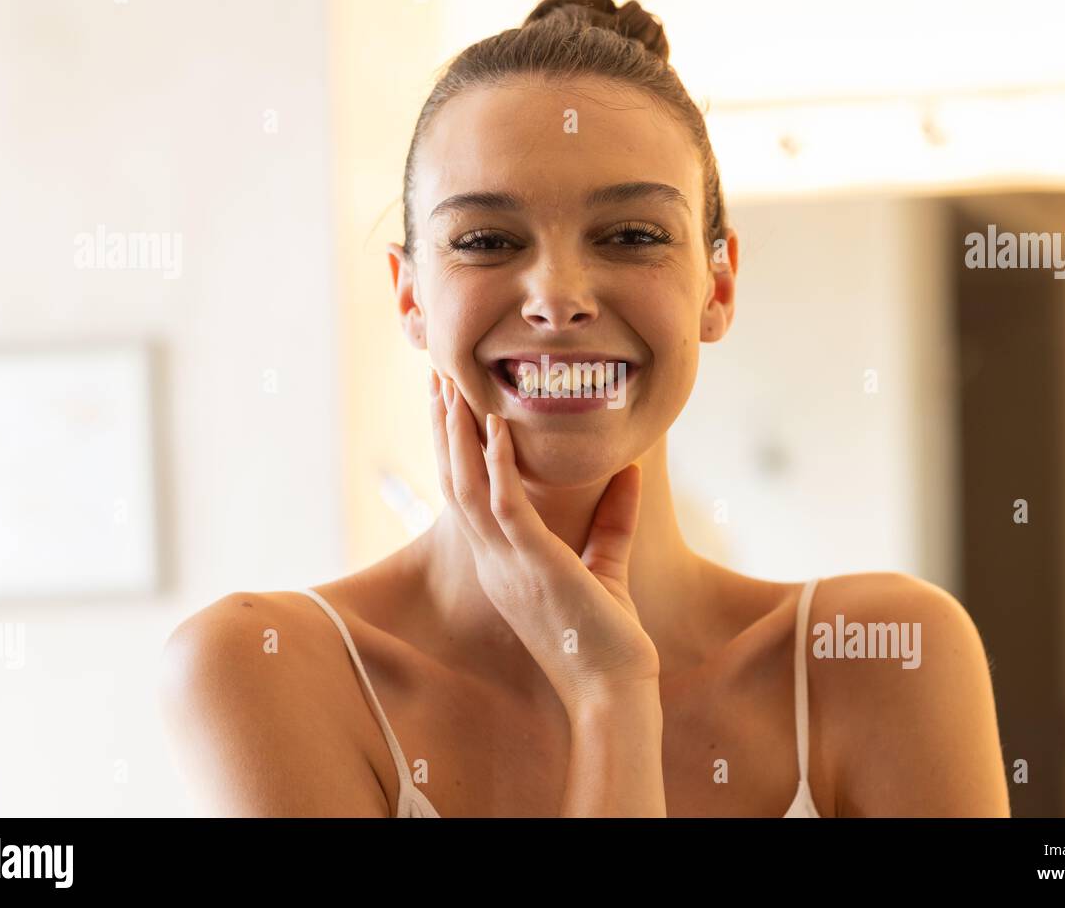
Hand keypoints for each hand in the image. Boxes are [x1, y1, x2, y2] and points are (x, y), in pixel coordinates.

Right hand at [428, 369, 659, 712]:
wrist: (614, 690)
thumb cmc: (609, 638)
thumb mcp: (607, 566)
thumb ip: (614, 518)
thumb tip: (628, 470)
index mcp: (501, 561)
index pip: (464, 492)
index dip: (451, 444)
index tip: (450, 400)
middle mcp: (493, 560)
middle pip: (452, 480)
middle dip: (442, 426)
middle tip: (436, 375)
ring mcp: (508, 564)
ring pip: (465, 486)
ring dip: (456, 433)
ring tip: (451, 384)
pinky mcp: (535, 566)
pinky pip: (505, 506)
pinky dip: (497, 464)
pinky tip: (496, 425)